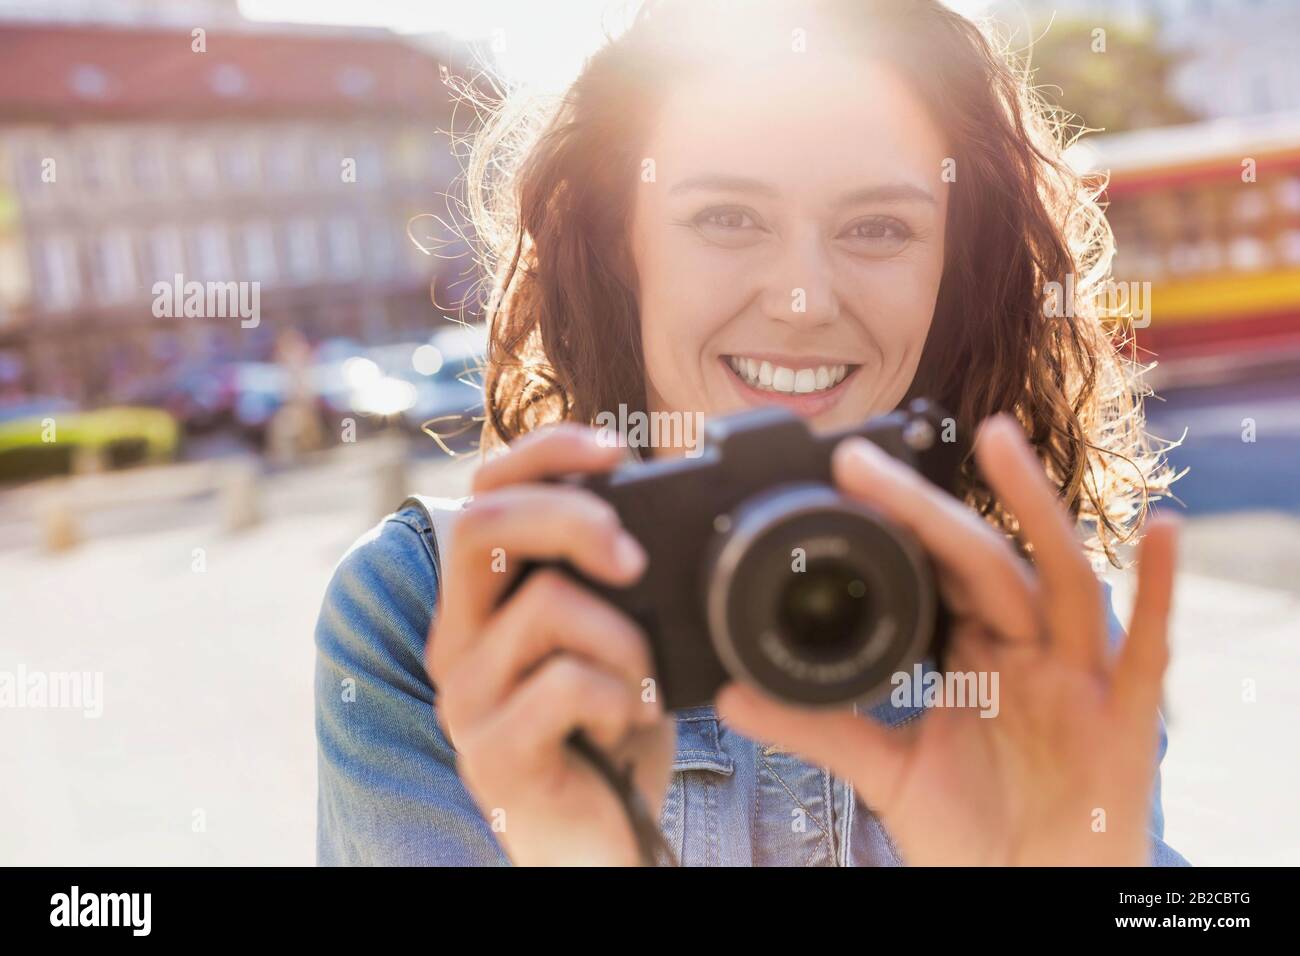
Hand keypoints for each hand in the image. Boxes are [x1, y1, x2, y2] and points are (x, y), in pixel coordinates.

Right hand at [425, 425, 674, 865]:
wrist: (600, 837)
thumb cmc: (608, 728)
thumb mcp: (613, 633)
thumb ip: (608, 574)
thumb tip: (656, 492)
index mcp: (483, 599)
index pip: (485, 491)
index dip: (544, 451)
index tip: (617, 449)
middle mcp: (456, 638)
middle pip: (484, 524)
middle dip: (574, 519)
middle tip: (635, 559)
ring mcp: (465, 697)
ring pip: (544, 606)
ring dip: (626, 639)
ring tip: (641, 684)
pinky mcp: (491, 754)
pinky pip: (567, 685)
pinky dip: (622, 697)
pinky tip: (627, 725)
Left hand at [717, 414, 1177, 865]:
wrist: (1030, 897)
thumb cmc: (976, 834)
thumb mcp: (890, 771)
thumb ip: (822, 729)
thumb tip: (733, 696)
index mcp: (976, 655)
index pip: (936, 572)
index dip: (896, 526)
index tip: (843, 480)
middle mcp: (1028, 655)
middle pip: (985, 563)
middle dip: (930, 509)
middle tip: (867, 457)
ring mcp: (1079, 682)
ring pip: (1059, 580)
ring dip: (1036, 510)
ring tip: (1001, 442)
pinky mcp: (1127, 724)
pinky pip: (1149, 652)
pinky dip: (1163, 592)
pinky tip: (1166, 533)